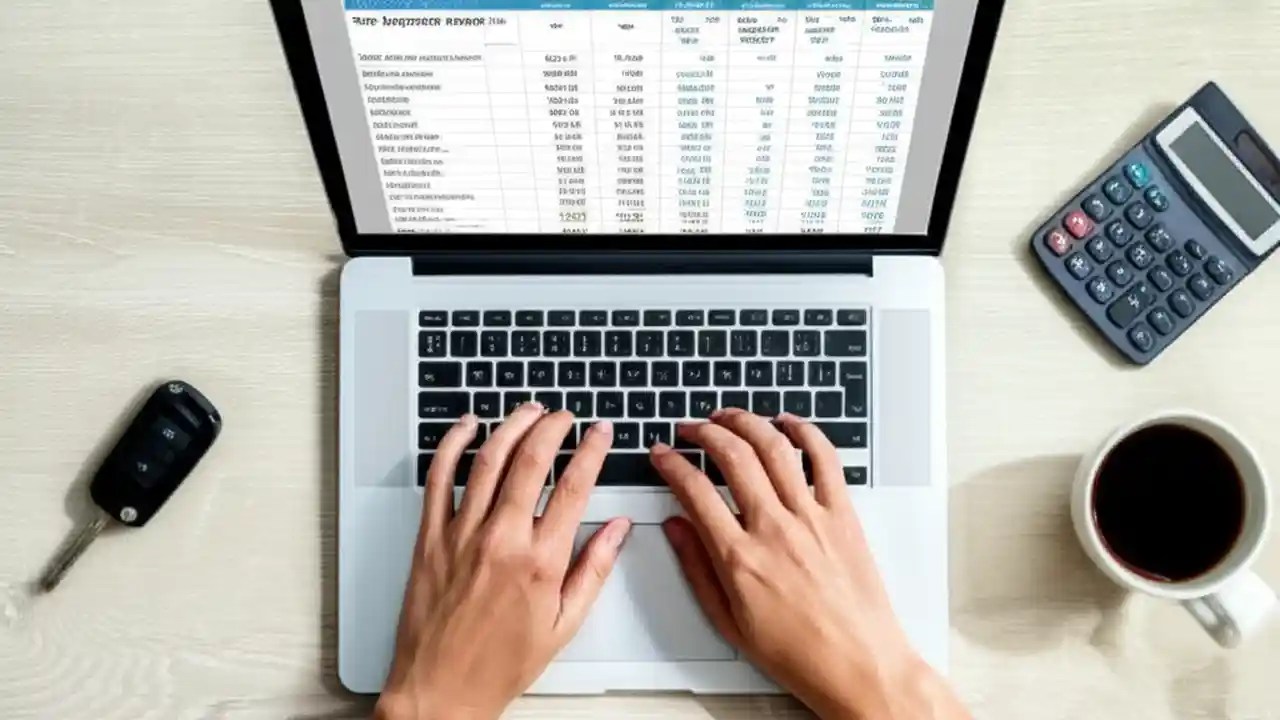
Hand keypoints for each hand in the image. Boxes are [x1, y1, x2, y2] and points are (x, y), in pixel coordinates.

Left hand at [375, 404, 630, 719]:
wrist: (440, 691)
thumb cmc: (499, 665)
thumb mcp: (564, 624)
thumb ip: (594, 570)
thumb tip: (618, 530)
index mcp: (540, 562)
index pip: (573, 487)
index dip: (592, 451)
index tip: (600, 434)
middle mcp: (501, 540)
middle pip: (531, 461)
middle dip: (553, 427)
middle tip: (565, 416)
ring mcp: (461, 535)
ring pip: (487, 460)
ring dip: (511, 426)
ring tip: (529, 412)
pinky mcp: (429, 538)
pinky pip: (438, 478)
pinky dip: (452, 445)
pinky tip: (467, 427)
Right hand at [650, 409, 968, 719]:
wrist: (858, 666)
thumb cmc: (798, 653)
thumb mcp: (729, 621)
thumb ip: (697, 569)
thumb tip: (675, 527)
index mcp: (739, 559)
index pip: (695, 491)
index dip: (671, 464)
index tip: (661, 454)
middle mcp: (774, 530)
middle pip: (731, 457)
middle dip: (702, 432)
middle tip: (689, 428)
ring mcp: (811, 518)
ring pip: (774, 448)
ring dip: (745, 421)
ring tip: (727, 415)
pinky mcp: (843, 515)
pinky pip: (825, 459)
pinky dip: (805, 431)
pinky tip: (788, 422)